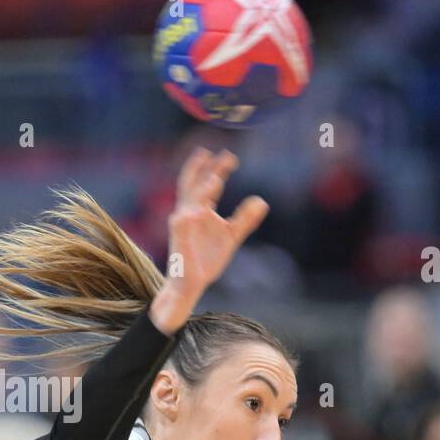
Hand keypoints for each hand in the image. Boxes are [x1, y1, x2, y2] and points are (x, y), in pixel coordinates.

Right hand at [150, 148, 268, 333]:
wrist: (191, 285)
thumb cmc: (206, 259)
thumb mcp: (232, 236)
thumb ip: (244, 219)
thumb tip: (261, 201)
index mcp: (200, 209)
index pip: (207, 183)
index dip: (217, 168)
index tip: (230, 157)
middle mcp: (188, 212)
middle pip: (193, 184)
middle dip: (204, 169)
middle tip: (219, 155)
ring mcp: (181, 225)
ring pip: (189, 201)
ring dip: (201, 190)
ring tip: (216, 179)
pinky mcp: (178, 240)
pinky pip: (182, 224)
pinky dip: (189, 216)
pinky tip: (200, 211)